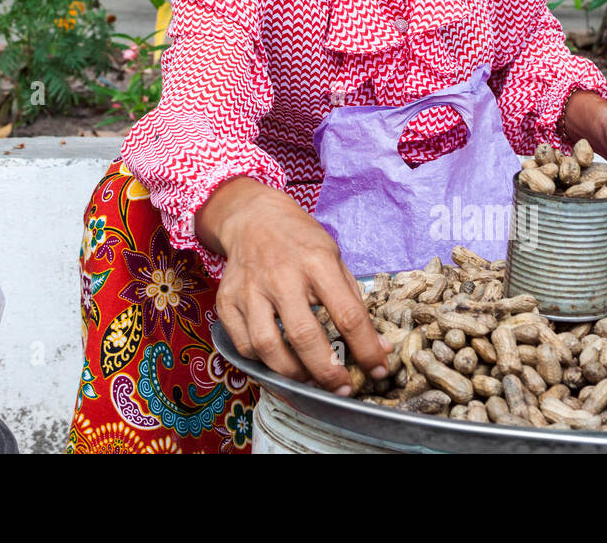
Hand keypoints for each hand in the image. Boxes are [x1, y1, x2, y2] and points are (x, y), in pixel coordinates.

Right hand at [196, 177, 389, 393]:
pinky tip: (278, 359)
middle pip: (304, 336)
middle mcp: (281, 276)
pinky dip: (262, 361)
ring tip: (309, 378)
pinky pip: (243, 344)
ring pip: (267, 347)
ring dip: (292, 373)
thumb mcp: (335, 258)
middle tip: (341, 387)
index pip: (347, 315)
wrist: (253, 218)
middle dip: (327, 372)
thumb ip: (354, 303)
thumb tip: (380, 348)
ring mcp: (249, 289)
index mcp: (317, 262)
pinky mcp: (227, 300)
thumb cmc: (300, 241)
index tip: (377, 370)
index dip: (367, 349)